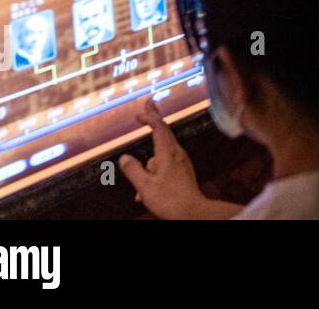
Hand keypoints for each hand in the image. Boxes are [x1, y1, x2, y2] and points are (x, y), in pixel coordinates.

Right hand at [120, 99, 214, 218]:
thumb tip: (124, 158)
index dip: (150, 117)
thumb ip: (133, 170)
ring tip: (141, 194)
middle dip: (154, 119)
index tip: (140, 112)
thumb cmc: (170, 200)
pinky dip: (154, 174)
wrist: (193, 212)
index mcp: (168, 153)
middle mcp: (177, 154)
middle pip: (164, 131)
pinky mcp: (183, 170)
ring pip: (161, 155)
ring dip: (148, 168)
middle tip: (147, 106)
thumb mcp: (145, 186)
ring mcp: (182, 161)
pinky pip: (165, 166)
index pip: (159, 128)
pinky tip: (147, 194)